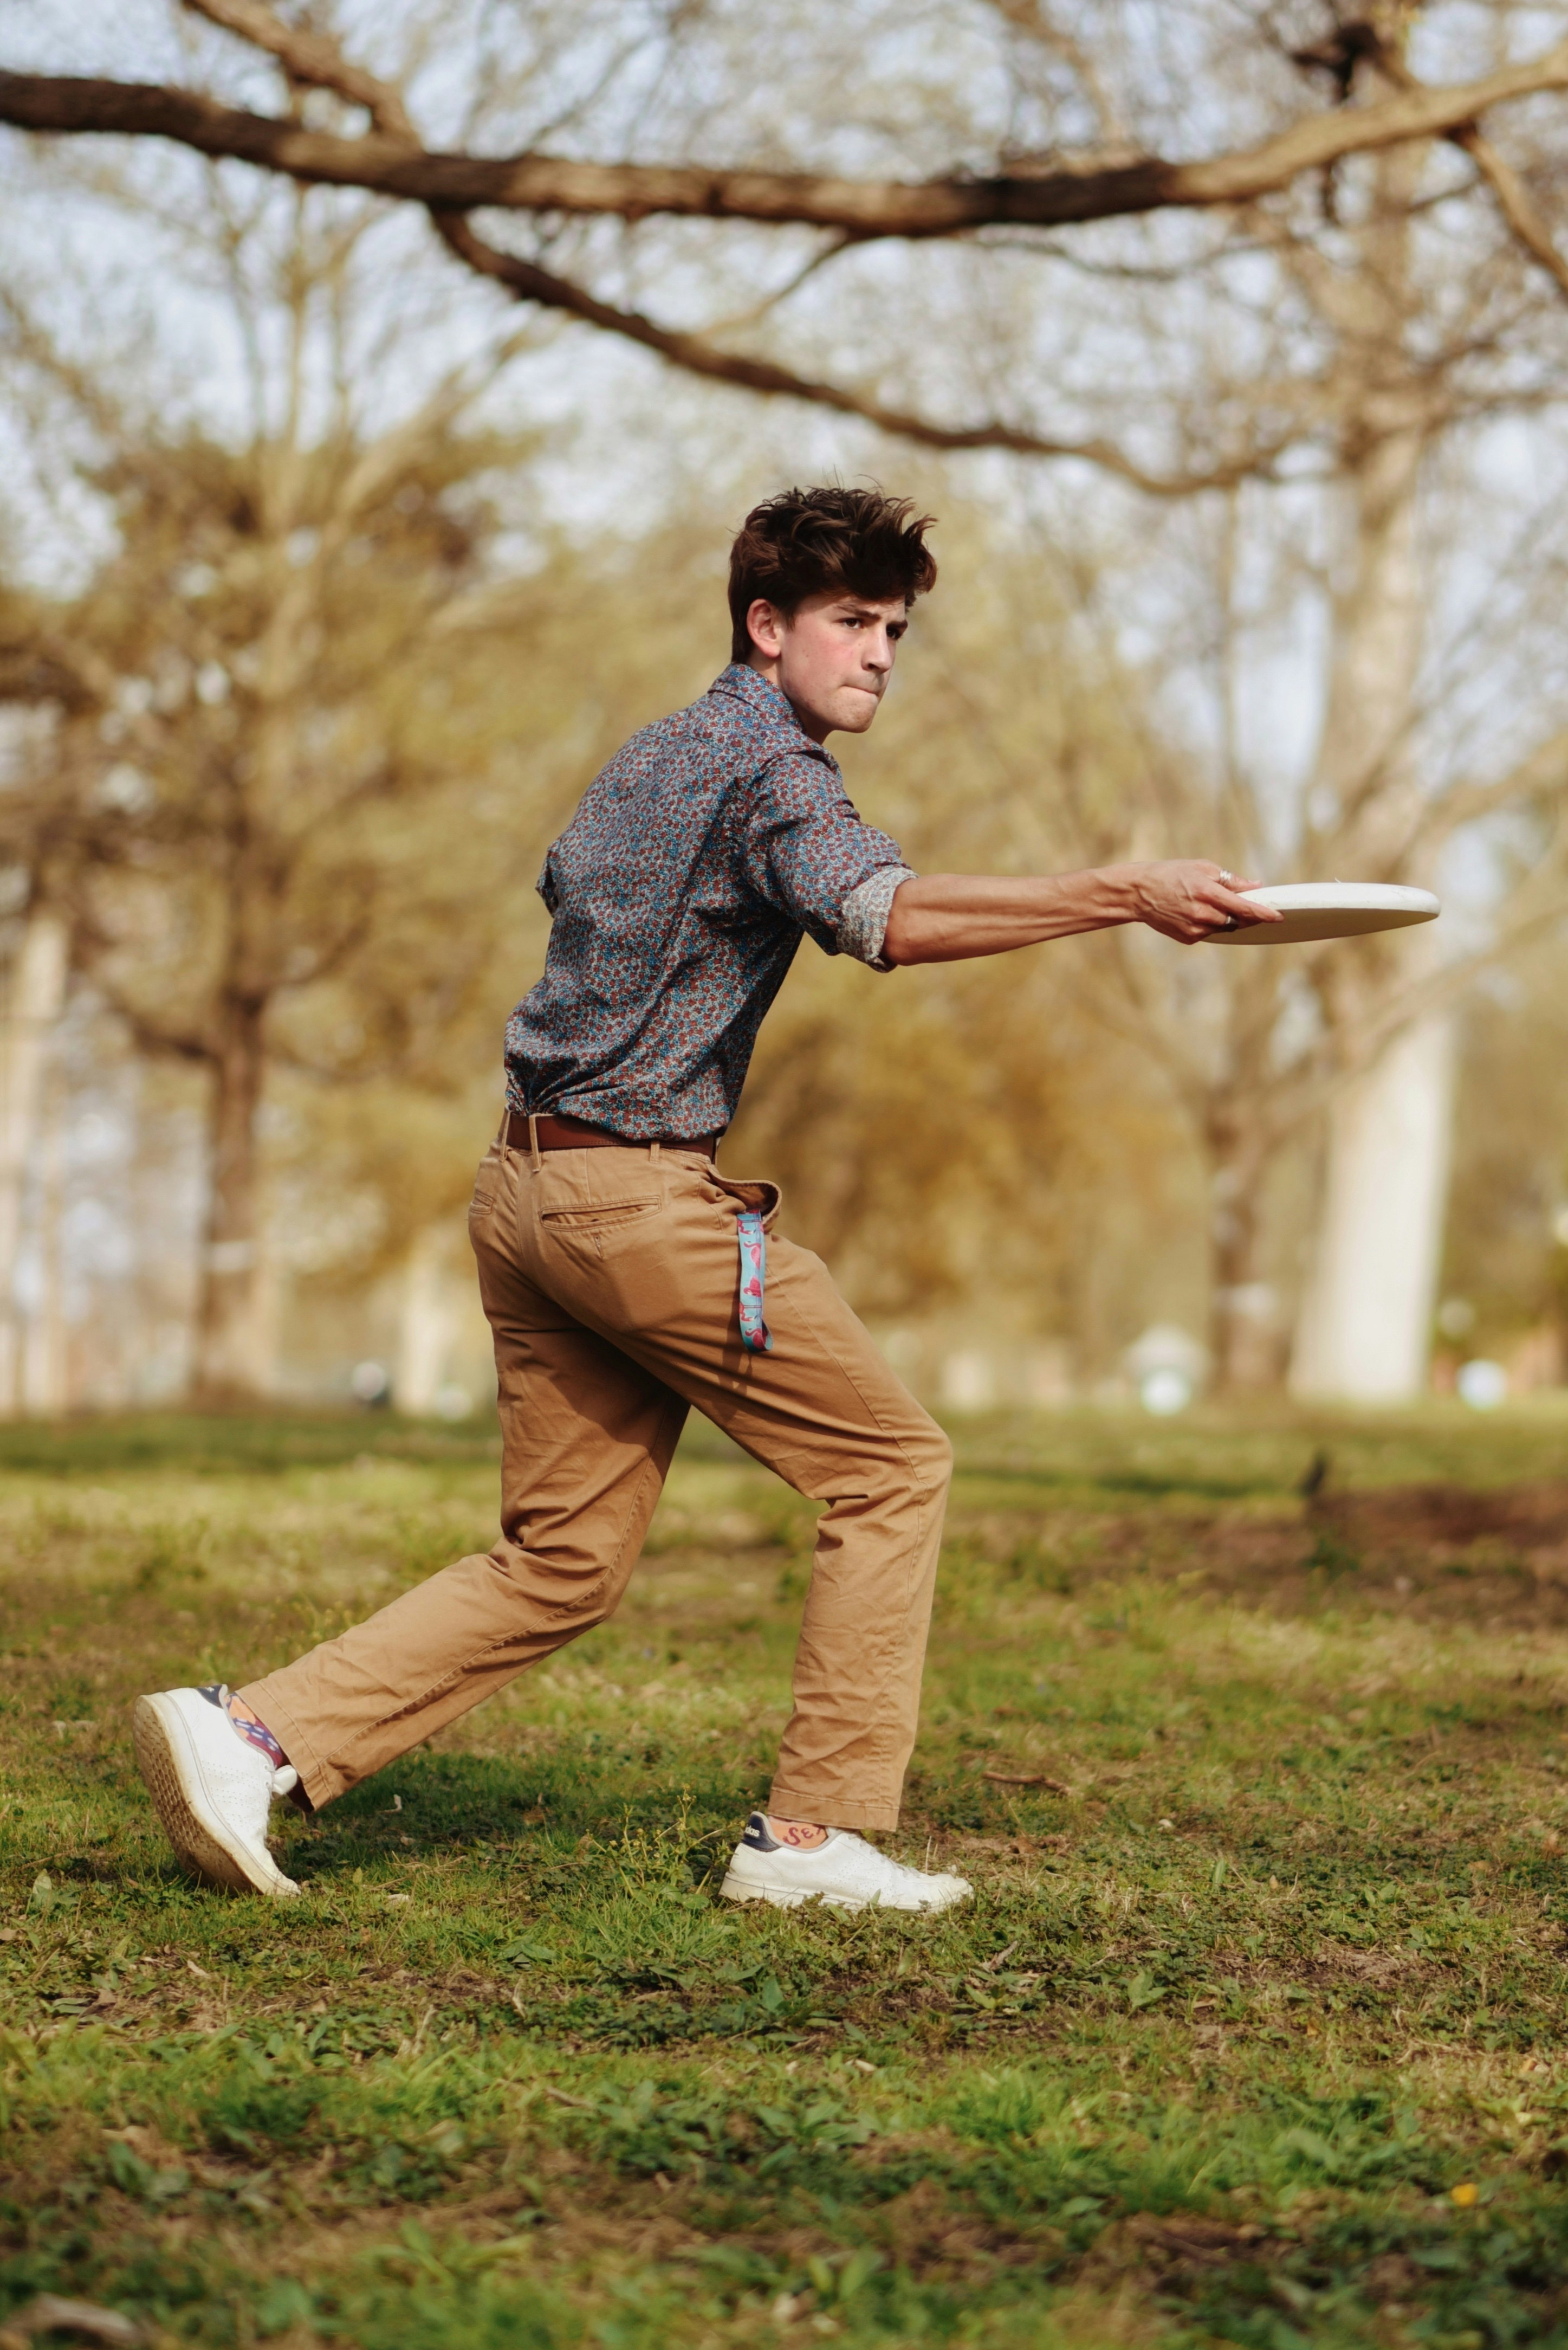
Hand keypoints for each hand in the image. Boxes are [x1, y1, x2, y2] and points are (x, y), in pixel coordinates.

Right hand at [1125, 861, 1281, 943]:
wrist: (1138, 893)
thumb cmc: (1170, 875)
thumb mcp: (1202, 868)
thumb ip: (1231, 880)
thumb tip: (1255, 887)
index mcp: (1207, 892)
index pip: (1243, 908)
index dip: (1264, 913)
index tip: (1279, 916)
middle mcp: (1202, 914)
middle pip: (1237, 921)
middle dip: (1246, 915)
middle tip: (1249, 906)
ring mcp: (1194, 929)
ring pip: (1223, 928)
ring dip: (1226, 919)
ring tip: (1210, 903)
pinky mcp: (1187, 938)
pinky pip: (1209, 933)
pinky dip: (1210, 924)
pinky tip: (1195, 912)